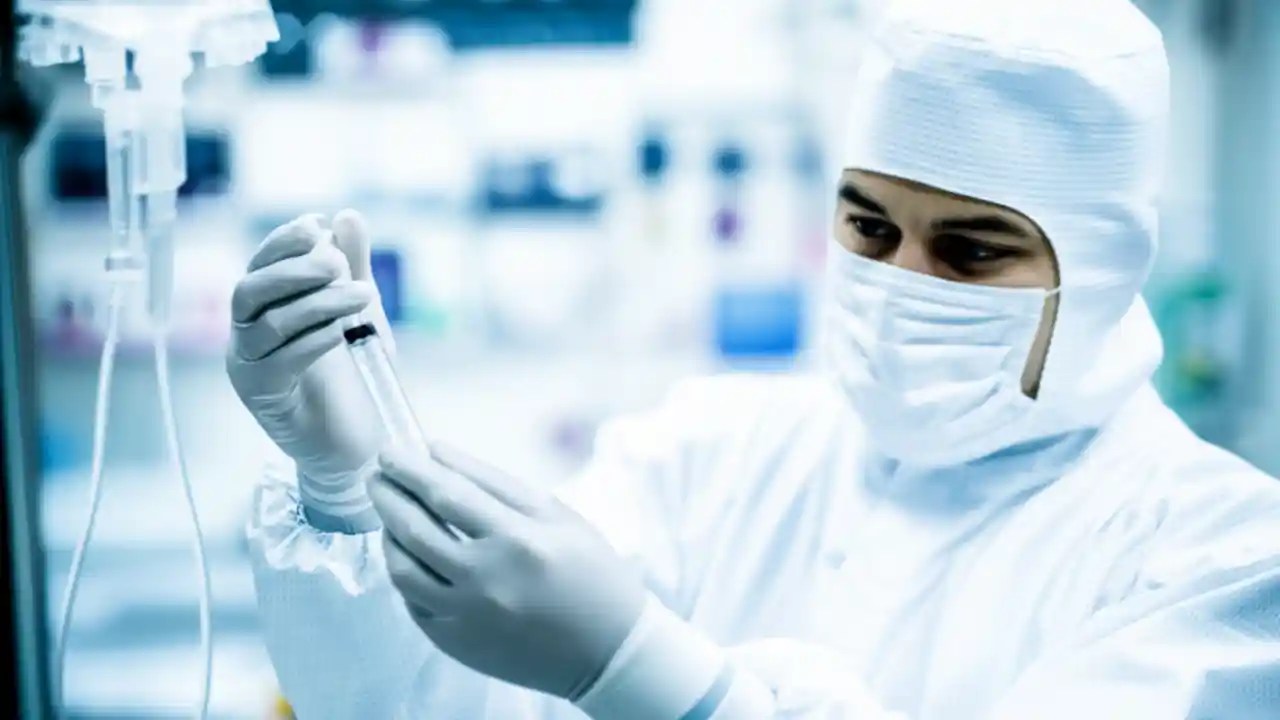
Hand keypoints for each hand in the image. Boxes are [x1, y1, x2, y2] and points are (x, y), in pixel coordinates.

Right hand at [227, 211, 391, 523]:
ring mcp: (248, 366)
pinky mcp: (262, 397)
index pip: (261, 263)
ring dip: (316, 303)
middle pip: (250, 289)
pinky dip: (313, 340)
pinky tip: (343, 332)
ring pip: (266, 323)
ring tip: (360, 294)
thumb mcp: (361, 313)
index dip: (284, 240)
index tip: (318, 224)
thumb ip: (352, 267)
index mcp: (264, 307)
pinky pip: (278, 362)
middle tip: (336, 261)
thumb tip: (345, 217)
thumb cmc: (355, 379)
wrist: (358, 445)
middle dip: (294, 268)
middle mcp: (246, 334)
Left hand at [368, 442, 646, 700]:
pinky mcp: (457, 643)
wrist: (608, 650)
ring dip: (387, 533)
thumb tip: (437, 452)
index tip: (392, 451)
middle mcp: (488, 580)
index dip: (411, 469)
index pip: (448, 494)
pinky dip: (402, 571)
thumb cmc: (591, 572)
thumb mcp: (558, 516)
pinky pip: (411, 601)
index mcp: (521, 540)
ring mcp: (468, 616)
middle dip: (389, 493)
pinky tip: (406, 552)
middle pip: (416, 527)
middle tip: (378, 472)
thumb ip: (497, 483)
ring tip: (388, 511)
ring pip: (403, 568)